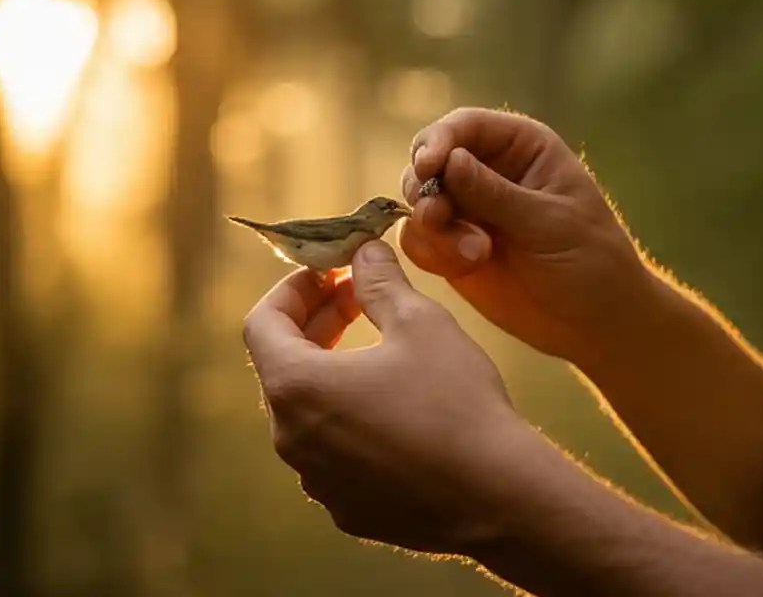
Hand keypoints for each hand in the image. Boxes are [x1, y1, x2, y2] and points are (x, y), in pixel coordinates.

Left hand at [242, 241, 528, 553]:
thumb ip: (379, 281)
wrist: (501, 499)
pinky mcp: (347, 511)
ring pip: (310, 413)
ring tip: (382, 350)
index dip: (293, 289)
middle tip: (358, 296)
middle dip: (318, 324)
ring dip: (335, 373)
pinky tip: (399, 408)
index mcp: (296, 388)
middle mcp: (292, 440)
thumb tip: (365, 252)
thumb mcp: (419, 322)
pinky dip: (354, 421)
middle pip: (284, 367)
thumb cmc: (456, 403)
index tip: (329, 272)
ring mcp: (317, 481)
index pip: (262, 324)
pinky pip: (336, 454)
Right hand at [399, 108, 649, 363]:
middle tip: (437, 217)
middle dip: (425, 187)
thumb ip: (495, 194)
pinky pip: (419, 240)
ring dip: (432, 227)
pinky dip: (431, 252)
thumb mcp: (549, 223)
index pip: (465, 126)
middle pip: (429, 159)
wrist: (595, 322)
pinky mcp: (453, 248)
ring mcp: (467, 210)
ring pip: (418, 201)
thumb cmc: (591, 260)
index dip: (438, 141)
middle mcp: (487, 171)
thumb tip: (450, 161)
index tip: (427, 168)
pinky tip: (467, 266)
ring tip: (472, 255)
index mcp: (520, 147)